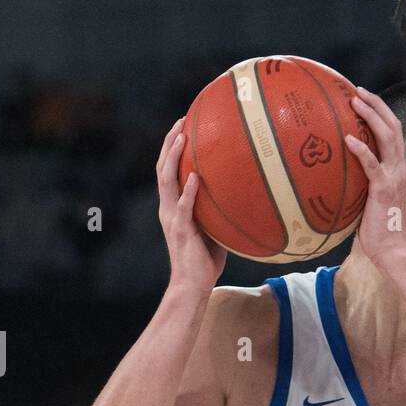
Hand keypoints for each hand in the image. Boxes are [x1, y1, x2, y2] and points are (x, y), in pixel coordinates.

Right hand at [157, 118, 226, 295]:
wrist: (192, 285)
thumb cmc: (206, 260)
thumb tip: (242, 194)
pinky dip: (188, 190)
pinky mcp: (181, 230)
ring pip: (167, 181)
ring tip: (181, 137)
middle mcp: (168, 208)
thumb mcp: (214, 229)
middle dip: (170, 142)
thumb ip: (219, 210)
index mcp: (173, 207)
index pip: (168, 171)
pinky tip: (195, 176)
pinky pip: (183, 206)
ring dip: (173, 157)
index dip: (172, 149)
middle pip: (163, 168)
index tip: (182, 127)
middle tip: (180, 120)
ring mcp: (172, 218)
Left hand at [344, 87, 405, 269]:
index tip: (364, 100)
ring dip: (372, 116)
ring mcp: (394, 177)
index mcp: (398, 169)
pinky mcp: (383, 188)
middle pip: (394, 126)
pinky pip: (372, 163)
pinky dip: (361, 149)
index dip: (381, 114)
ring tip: (355, 101)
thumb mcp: (371, 199)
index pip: (394, 134)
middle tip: (358, 91)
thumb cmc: (377, 229)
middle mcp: (400, 168)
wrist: (391, 249)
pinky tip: (347, 138)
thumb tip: (342, 173)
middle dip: (377, 105)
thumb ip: (364, 182)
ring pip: (388, 137)